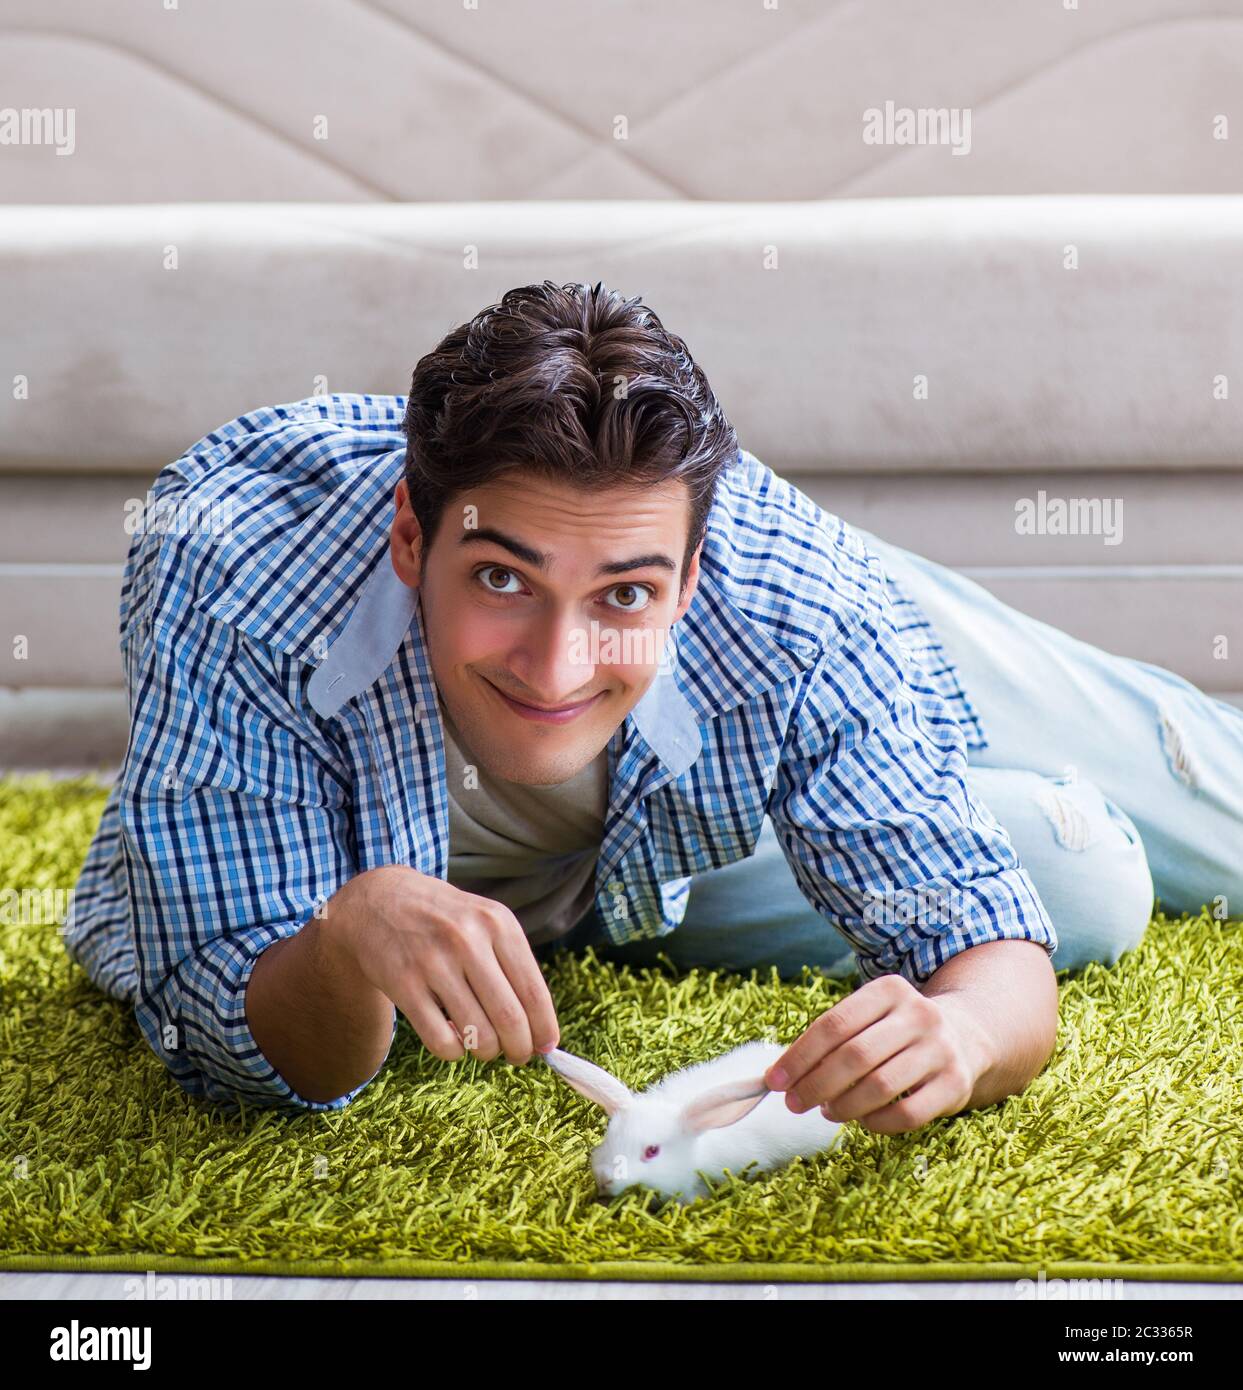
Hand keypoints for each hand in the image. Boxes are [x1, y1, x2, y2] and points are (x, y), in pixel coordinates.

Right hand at [331, 864, 559, 1066]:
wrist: (381, 899)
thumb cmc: (447, 920)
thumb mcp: (486, 922)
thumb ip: (514, 968)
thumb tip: (542, 1033)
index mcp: (498, 924)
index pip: (534, 992)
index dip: (544, 1029)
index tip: (545, 1047)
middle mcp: (468, 940)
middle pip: (509, 1018)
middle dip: (520, 1049)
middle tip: (518, 1056)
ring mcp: (433, 962)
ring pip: (477, 1034)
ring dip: (487, 1052)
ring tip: (485, 1047)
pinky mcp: (403, 984)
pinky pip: (441, 1040)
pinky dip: (454, 1052)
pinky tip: (454, 1040)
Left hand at [762, 975, 990, 1133]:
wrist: (966, 1036)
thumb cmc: (896, 1030)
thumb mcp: (870, 1017)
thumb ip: (830, 1038)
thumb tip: (782, 1075)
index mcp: (889, 990)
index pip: (834, 1024)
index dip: (800, 1056)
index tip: (775, 1081)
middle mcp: (918, 1015)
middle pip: (855, 1056)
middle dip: (816, 1084)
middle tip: (794, 1103)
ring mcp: (940, 1050)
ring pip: (880, 1087)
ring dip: (843, 1105)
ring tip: (826, 1110)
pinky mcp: (955, 1084)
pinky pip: (907, 1114)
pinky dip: (876, 1122)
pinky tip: (861, 1120)